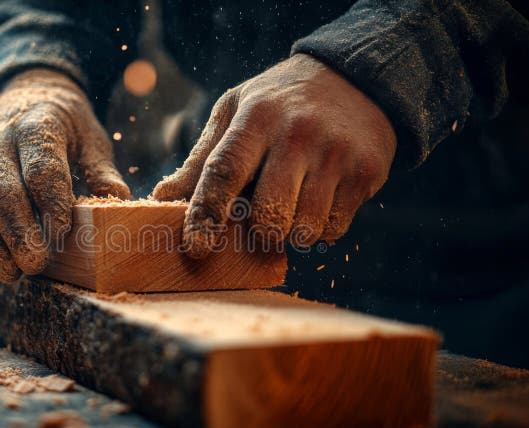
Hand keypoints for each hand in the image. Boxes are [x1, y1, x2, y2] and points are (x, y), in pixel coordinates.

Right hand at [0, 69, 130, 281]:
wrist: (21, 104)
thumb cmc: (65, 132)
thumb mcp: (91, 142)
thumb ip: (102, 172)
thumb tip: (120, 202)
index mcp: (37, 127)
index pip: (41, 169)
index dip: (51, 203)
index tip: (63, 233)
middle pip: (2, 192)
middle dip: (18, 233)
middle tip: (36, 265)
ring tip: (13, 275)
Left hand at [153, 54, 395, 257]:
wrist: (354, 77)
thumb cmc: (278, 102)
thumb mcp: (236, 112)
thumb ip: (202, 158)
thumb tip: (161, 199)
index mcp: (257, 117)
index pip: (224, 172)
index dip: (206, 215)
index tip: (196, 248)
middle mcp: (298, 134)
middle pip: (268, 212)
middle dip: (259, 230)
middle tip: (260, 219)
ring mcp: (336, 154)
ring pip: (304, 229)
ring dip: (292, 231)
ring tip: (293, 204)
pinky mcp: (367, 172)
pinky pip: (335, 229)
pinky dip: (321, 228)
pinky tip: (319, 202)